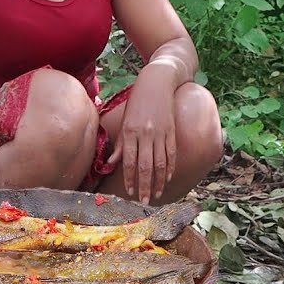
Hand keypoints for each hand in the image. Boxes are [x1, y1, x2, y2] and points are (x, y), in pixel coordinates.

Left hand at [107, 64, 178, 203]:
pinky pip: (171, 154)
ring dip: (159, 181)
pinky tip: (168, 178)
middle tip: (143, 201)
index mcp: (130, 132)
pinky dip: (170, 167)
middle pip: (146, 166)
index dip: (130, 179)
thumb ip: (120, 144)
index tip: (130, 192)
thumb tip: (111, 164)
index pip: (129, 162)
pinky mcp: (172, 131)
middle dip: (145, 186)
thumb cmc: (137, 102)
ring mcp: (160, 133)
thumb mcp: (124, 120)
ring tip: (156, 195)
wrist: (157, 83)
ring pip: (161, 163)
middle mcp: (146, 134)